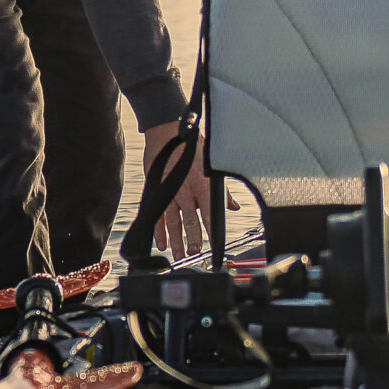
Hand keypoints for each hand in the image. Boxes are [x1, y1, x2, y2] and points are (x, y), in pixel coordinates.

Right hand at [140, 120, 239, 260]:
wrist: (168, 133)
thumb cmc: (192, 148)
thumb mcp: (212, 167)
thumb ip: (222, 191)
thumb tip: (232, 207)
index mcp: (203, 185)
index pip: (210, 214)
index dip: (213, 232)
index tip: (216, 247)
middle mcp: (186, 192)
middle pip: (190, 221)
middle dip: (192, 240)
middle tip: (194, 254)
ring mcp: (170, 193)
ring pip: (173, 222)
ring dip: (176, 240)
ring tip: (179, 255)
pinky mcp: (156, 192)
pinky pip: (157, 215)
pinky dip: (158, 231)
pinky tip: (162, 243)